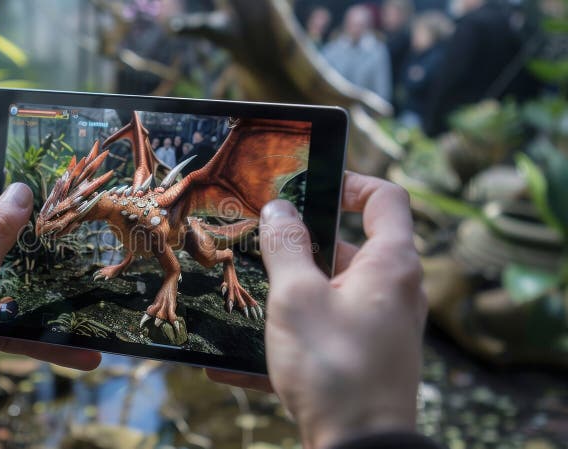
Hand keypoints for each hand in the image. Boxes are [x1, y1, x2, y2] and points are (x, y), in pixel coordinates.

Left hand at [0, 161, 100, 447]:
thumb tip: (19, 188)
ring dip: (48, 282)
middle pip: (0, 227)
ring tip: (92, 279)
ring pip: (15, 278)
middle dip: (38, 223)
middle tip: (81, 217)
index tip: (41, 162)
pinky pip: (18, 322)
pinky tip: (84, 352)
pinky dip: (45, 334)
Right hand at [208, 172, 425, 447]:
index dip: (350, 181)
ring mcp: (380, 326)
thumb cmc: (334, 367)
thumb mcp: (297, 298)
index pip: (385, 198)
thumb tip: (279, 209)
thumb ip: (286, 246)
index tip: (311, 184)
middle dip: (302, 244)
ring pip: (329, 292)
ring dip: (287, 294)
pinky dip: (288, 339)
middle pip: (350, 246)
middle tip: (260, 241)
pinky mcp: (365, 357)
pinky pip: (322, 334)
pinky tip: (231, 364)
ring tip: (241, 298)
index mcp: (390, 264)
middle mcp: (394, 290)